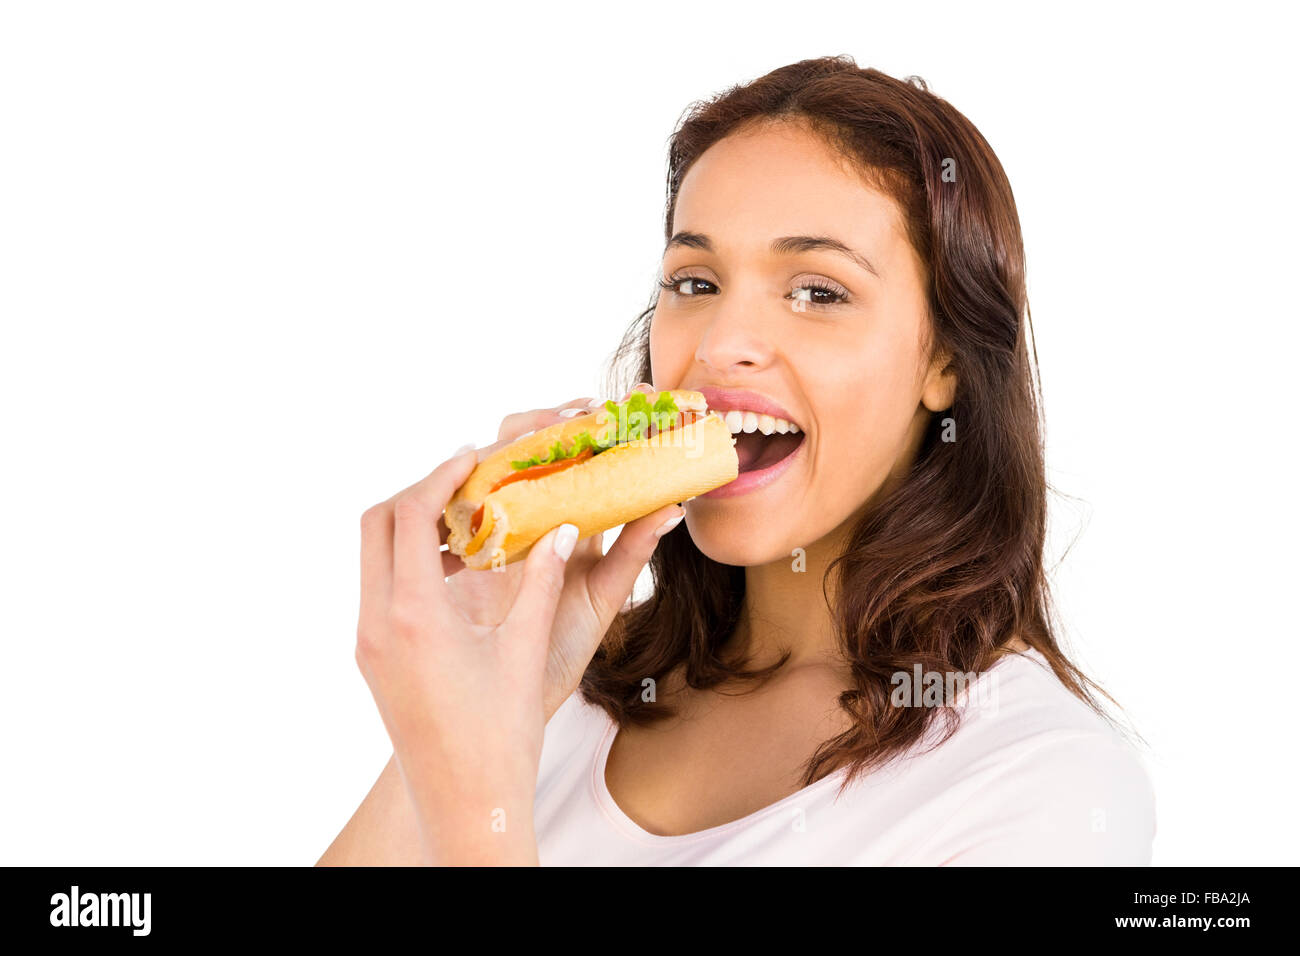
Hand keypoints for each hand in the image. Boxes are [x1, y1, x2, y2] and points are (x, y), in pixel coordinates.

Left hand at [354, 384, 679, 864]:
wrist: (465, 803)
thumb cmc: (501, 735)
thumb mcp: (527, 649)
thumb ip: (544, 579)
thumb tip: (565, 525)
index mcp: (414, 614)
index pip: (411, 514)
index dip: (441, 475)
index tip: (473, 458)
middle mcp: (378, 622)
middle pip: (378, 523)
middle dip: (420, 492)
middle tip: (469, 481)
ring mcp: (369, 642)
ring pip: (374, 555)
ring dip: (413, 527)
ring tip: (469, 520)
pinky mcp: (373, 658)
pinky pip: (380, 587)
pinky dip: (411, 562)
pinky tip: (459, 571)